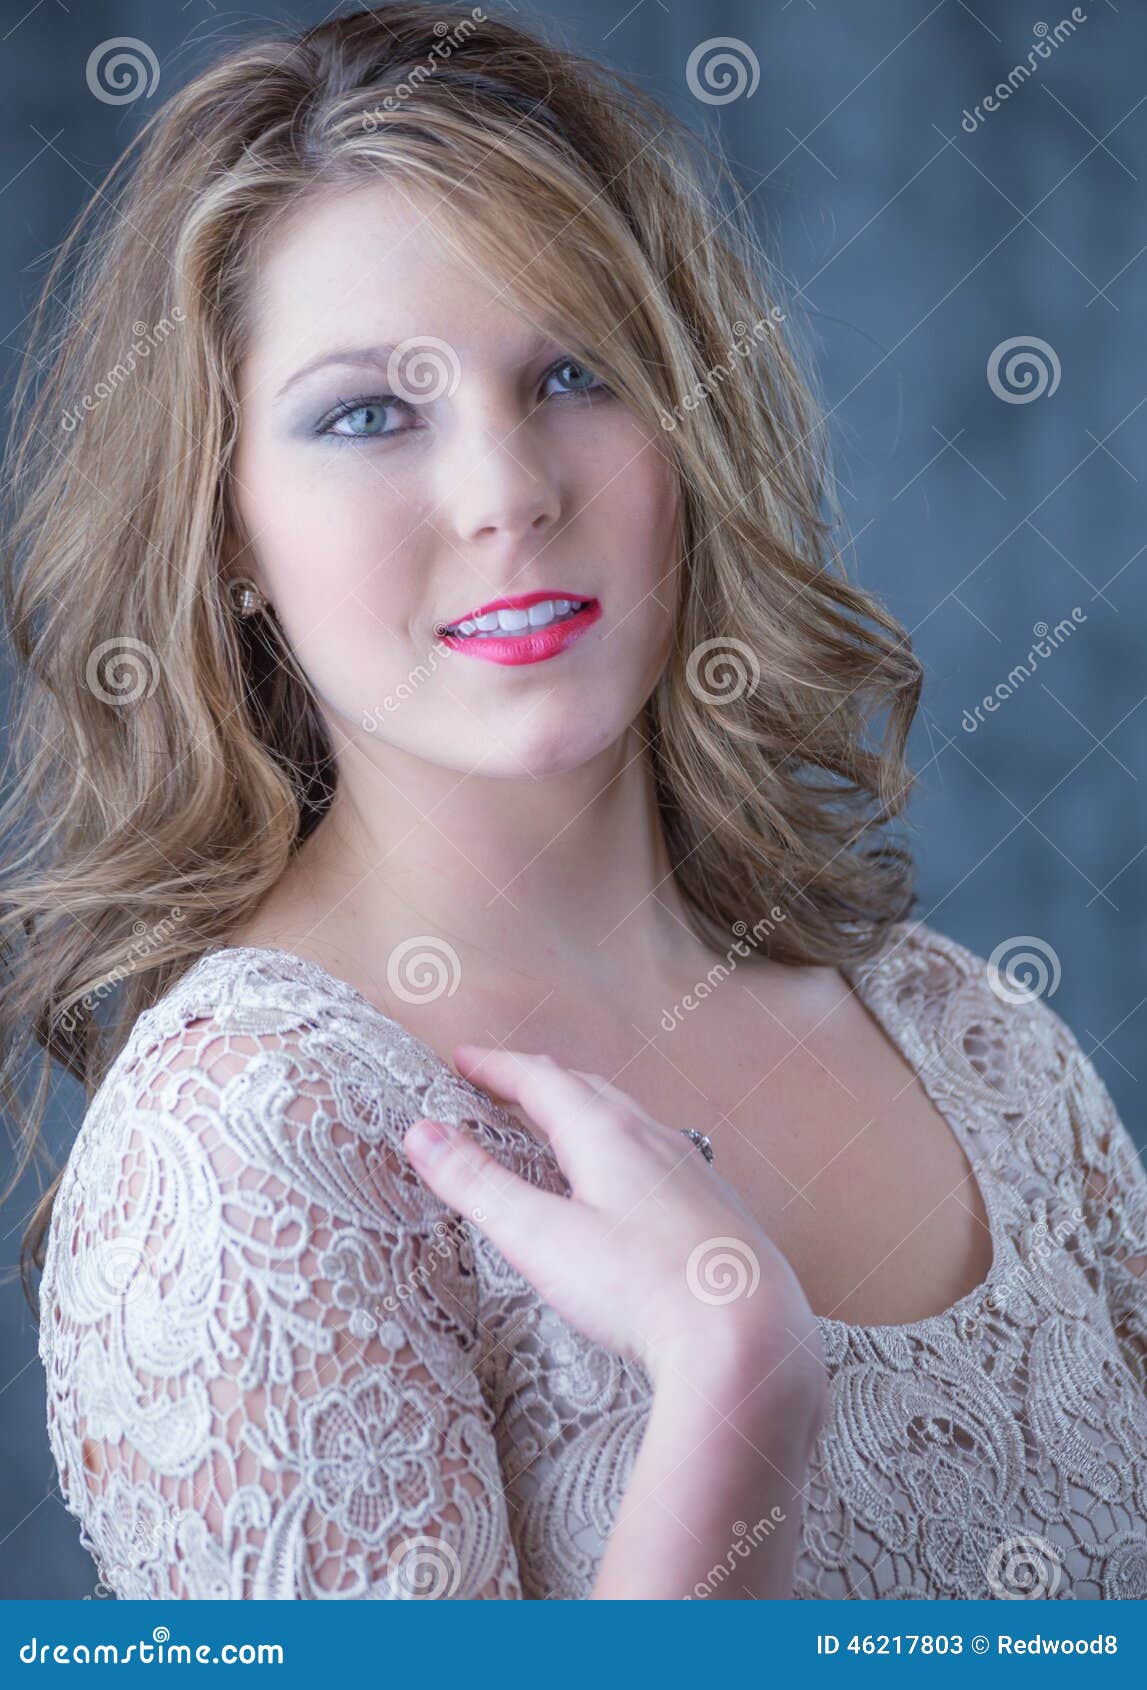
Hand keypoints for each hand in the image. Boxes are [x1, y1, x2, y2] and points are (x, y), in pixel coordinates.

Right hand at [402, 1046, 826, 1399]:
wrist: (746, 1336)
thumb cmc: (639, 1286)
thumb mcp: (539, 1237)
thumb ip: (478, 1184)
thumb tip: (422, 1133)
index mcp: (606, 1134)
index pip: (541, 1081)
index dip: (497, 1068)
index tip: (463, 1060)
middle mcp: (654, 1139)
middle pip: (588, 1091)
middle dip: (539, 1082)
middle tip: (503, 1083)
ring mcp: (692, 1172)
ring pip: (631, 1121)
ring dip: (586, 1110)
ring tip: (561, 1121)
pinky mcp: (716, 1210)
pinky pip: (660, 1156)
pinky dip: (624, 1147)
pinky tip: (629, 1182)